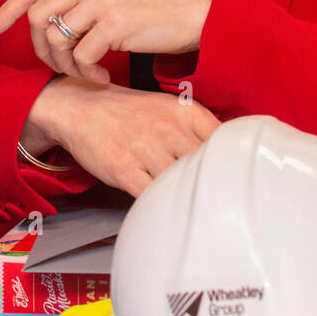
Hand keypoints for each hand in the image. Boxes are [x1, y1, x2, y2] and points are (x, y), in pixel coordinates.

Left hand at [0, 0, 213, 84]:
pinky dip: (87, 72)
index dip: (8, 10)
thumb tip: (42, 16)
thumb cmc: (155, 4)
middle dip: (42, 48)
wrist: (198, 11)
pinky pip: (82, 55)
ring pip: (56, 38)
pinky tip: (103, 73)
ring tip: (86, 69)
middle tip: (62, 64)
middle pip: (37, 16)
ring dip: (66, 64)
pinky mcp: (117, 22)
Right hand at [29, 73, 220, 197]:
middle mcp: (168, 129)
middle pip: (205, 165)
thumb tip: (228, 149)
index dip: (232, 161)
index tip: (236, 175)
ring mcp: (146, 150)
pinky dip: (161, 205)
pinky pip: (153, 196)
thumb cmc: (126, 111)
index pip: (223, 140)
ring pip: (181, 183)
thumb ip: (198, 126)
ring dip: (187, 196)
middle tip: (220, 199)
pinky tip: (166, 208)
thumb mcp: (167, 107)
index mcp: (184, 112)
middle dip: (213, 182)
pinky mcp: (125, 171)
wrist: (80, 108)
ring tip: (191, 205)